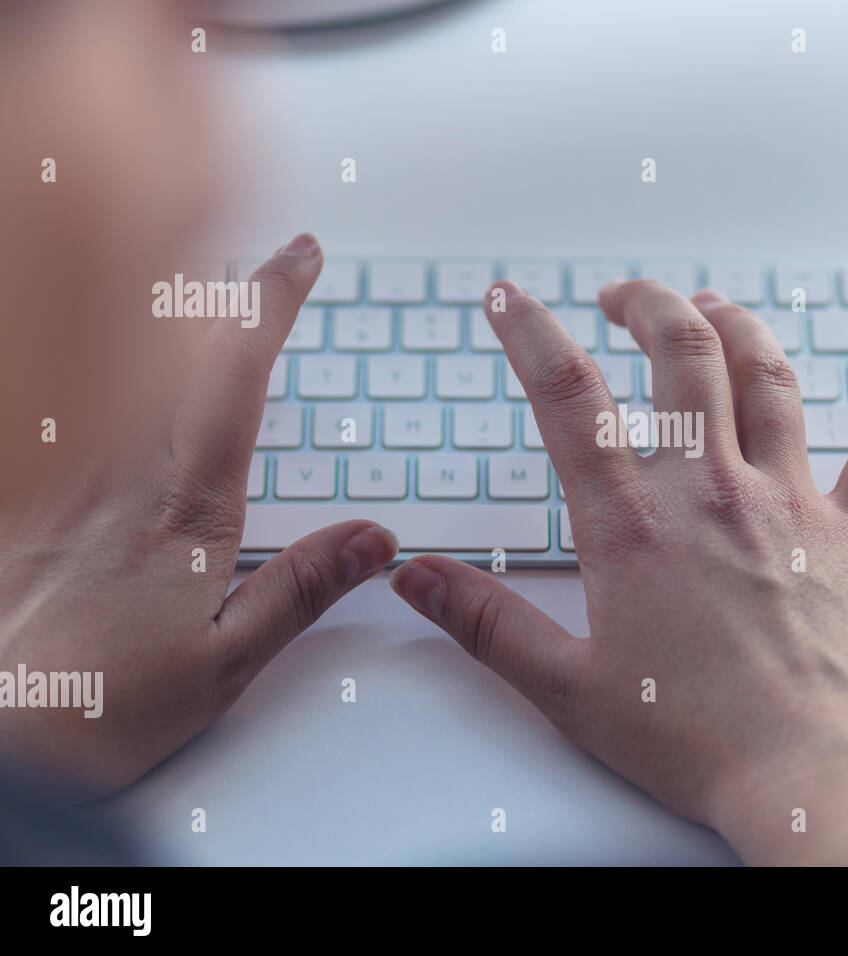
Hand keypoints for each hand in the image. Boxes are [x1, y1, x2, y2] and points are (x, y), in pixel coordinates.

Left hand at [0, 236, 397, 798]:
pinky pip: (67, 401)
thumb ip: (299, 589)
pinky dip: (103, 360)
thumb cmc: (100, 707)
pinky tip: (114, 358)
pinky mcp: (25, 494)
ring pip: (115, 355)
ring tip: (199, 284)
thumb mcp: (224, 664)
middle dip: (223, 285)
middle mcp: (118, 472)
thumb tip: (374, 537)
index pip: (237, 374)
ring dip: (165, 308)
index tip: (300, 256)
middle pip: (171, 341)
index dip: (271, 302)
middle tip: (260, 261)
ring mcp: (61, 474)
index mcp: (184, 506)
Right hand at [391, 279, 847, 864]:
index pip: (569, 397)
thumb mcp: (567, 690)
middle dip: (646, 303)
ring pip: (769, 377)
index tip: (508, 299)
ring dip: (737, 327)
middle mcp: (715, 492)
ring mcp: (794, 504)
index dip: (530, 332)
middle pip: (682, 352)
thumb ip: (487, 624)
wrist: (816, 778)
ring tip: (712, 307)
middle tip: (620, 295)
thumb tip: (416, 577)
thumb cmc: (697, 742)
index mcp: (636, 526)